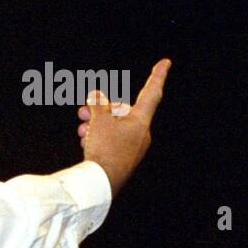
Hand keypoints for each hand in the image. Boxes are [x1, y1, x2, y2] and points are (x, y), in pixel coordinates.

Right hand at [77, 59, 170, 196]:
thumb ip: (98, 104)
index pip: (151, 92)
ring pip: (114, 127)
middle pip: (123, 112)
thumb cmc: (104, 149)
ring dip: (96, 124)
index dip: (157, 76)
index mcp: (140, 121)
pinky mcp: (123, 159)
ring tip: (82, 129)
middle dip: (102, 109)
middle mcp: (141, 134)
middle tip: (83, 111)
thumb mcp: (98, 121)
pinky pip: (112, 141)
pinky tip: (87, 143)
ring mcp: (133, 148)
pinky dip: (99, 138)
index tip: (165, 62)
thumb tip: (96, 95)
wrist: (101, 184)